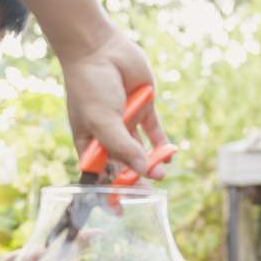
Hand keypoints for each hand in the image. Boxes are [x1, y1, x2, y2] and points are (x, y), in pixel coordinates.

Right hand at [59, 29, 168, 177]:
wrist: (100, 49)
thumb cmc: (90, 86)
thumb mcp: (103, 122)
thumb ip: (123, 147)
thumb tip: (143, 171)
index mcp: (89, 142)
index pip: (100, 173)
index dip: (109, 191)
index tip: (119, 210)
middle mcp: (108, 134)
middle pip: (124, 165)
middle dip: (135, 179)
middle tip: (147, 191)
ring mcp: (127, 121)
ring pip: (142, 150)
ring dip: (151, 163)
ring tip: (161, 173)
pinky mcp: (144, 108)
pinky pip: (155, 131)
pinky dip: (163, 144)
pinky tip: (171, 155)